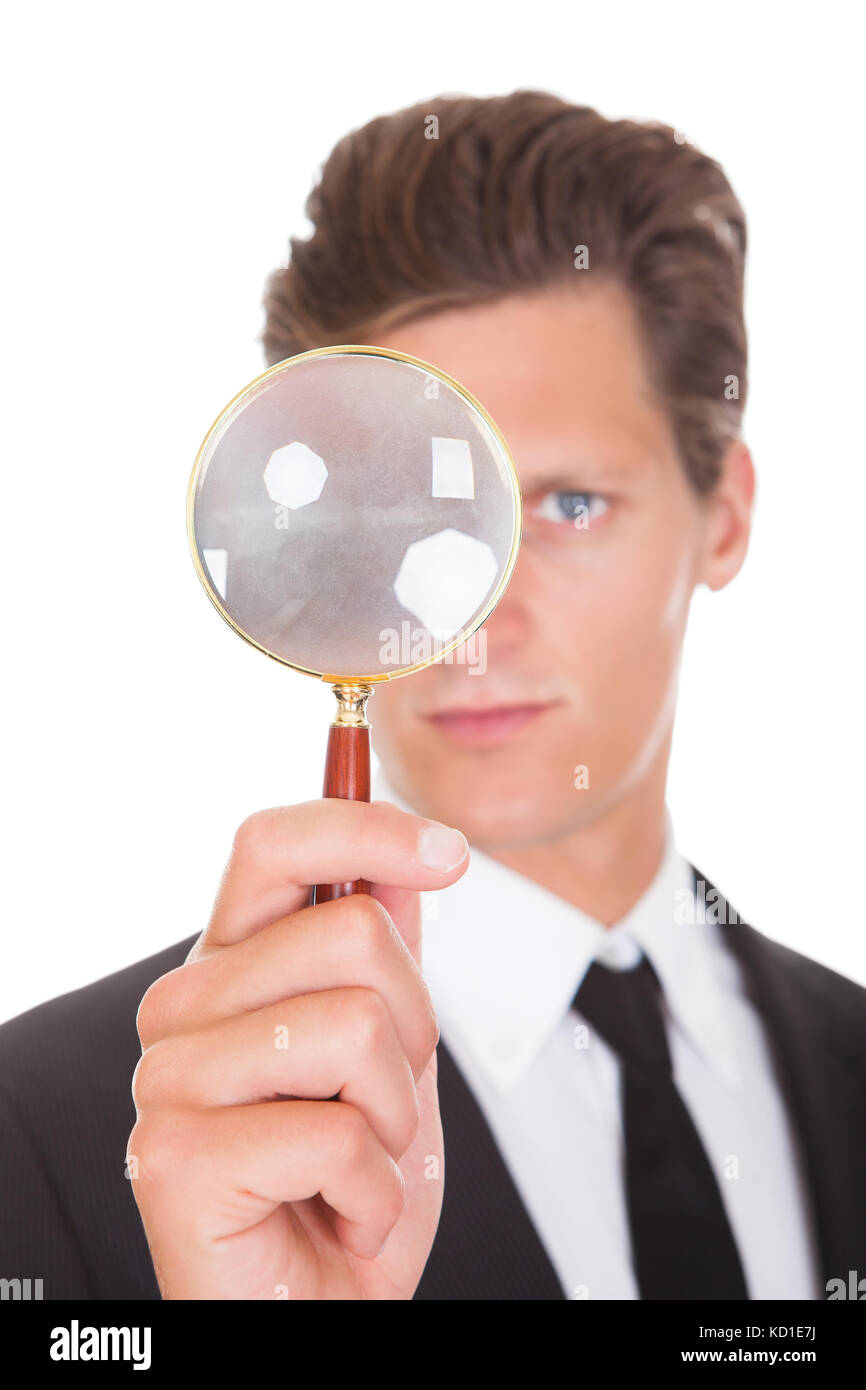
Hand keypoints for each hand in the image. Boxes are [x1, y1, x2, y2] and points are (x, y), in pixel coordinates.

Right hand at [127, 798, 468, 1299]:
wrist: (319, 1314)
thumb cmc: (347, 1187)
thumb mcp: (392, 1055)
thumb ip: (385, 956)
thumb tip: (406, 857)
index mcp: (230, 967)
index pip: (272, 842)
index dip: (364, 824)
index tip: (449, 854)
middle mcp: (183, 1007)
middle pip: (352, 932)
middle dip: (413, 1029)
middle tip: (379, 1108)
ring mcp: (166, 1079)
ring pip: (353, 1026)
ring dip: (395, 1119)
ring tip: (358, 1166)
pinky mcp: (173, 1157)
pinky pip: (336, 1134)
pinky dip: (374, 1193)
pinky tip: (339, 1216)